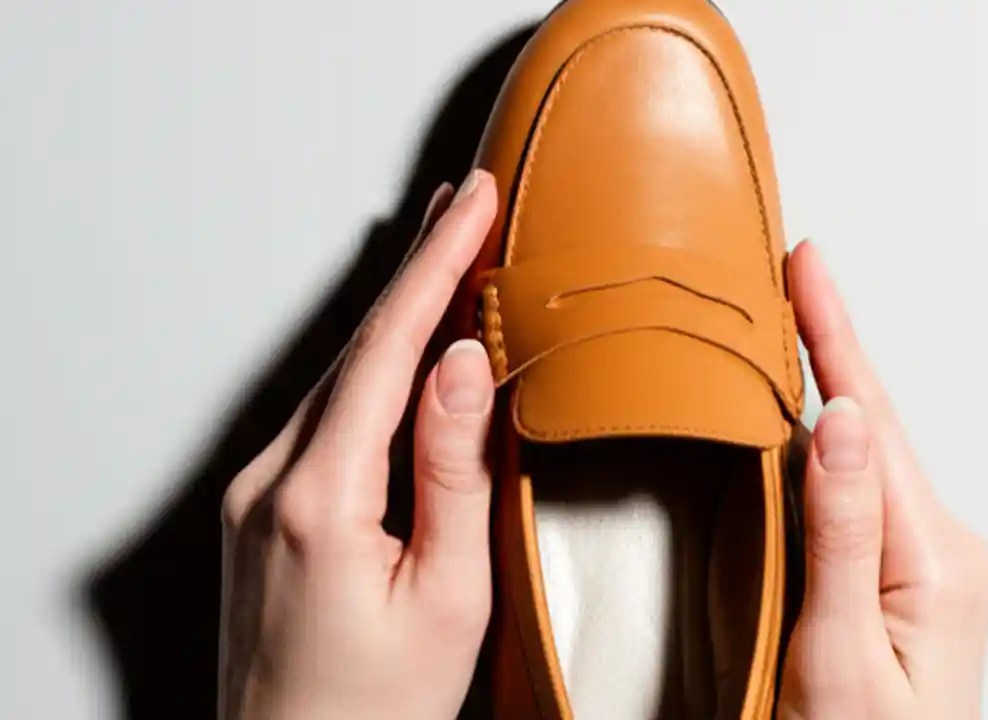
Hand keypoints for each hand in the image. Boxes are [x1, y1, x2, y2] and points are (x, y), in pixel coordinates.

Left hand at [218, 170, 497, 719]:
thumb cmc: (377, 706)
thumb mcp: (448, 595)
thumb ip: (452, 471)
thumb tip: (463, 364)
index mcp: (318, 498)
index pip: (387, 350)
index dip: (437, 266)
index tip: (475, 203)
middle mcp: (270, 483)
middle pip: (358, 350)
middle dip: (417, 270)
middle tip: (466, 205)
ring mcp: (256, 496)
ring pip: (339, 380)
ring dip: (398, 318)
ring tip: (448, 261)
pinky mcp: (262, 512)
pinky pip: (325, 417)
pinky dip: (373, 370)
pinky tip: (406, 352)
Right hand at [778, 241, 987, 718]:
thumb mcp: (839, 653)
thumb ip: (841, 533)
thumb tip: (837, 419)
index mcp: (935, 558)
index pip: (868, 424)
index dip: (831, 337)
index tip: (805, 264)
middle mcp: (942, 548)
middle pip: (869, 426)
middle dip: (826, 345)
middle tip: (786, 272)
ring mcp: (926, 562)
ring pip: (860, 457)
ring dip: (821, 389)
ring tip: (783, 327)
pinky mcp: (903, 576)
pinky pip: (856, 493)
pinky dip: (821, 446)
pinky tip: (796, 421)